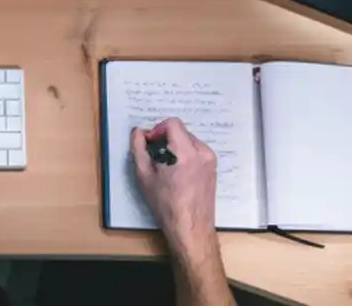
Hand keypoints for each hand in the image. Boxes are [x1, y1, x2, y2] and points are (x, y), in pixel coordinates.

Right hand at [130, 118, 218, 256]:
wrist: (191, 228)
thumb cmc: (166, 205)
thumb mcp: (144, 176)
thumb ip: (138, 149)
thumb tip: (138, 133)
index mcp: (185, 152)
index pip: (172, 123)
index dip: (157, 129)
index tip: (150, 144)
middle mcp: (202, 152)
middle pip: (180, 131)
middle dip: (166, 139)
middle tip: (155, 157)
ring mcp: (210, 160)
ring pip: (188, 140)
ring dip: (175, 147)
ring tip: (166, 168)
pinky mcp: (213, 167)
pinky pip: (196, 151)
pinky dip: (185, 155)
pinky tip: (178, 173)